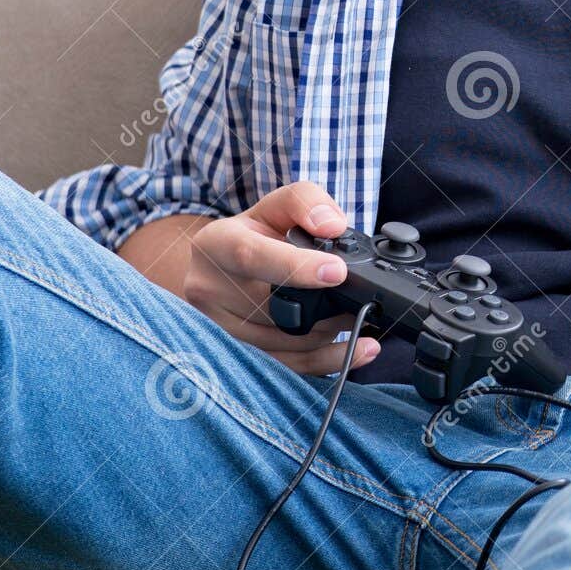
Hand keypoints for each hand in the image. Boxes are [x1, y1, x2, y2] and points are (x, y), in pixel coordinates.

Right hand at [182, 182, 380, 375]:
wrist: (221, 268)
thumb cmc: (256, 234)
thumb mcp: (277, 205)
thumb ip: (306, 202)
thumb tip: (332, 227)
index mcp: (215, 244)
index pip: (252, 256)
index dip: (296, 267)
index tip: (337, 272)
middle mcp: (208, 289)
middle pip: (272, 307)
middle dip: (324, 305)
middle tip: (362, 297)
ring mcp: (217, 329)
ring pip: (282, 342)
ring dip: (329, 332)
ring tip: (357, 315)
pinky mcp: (235, 357)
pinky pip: (284, 367)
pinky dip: (326, 361)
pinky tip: (358, 351)